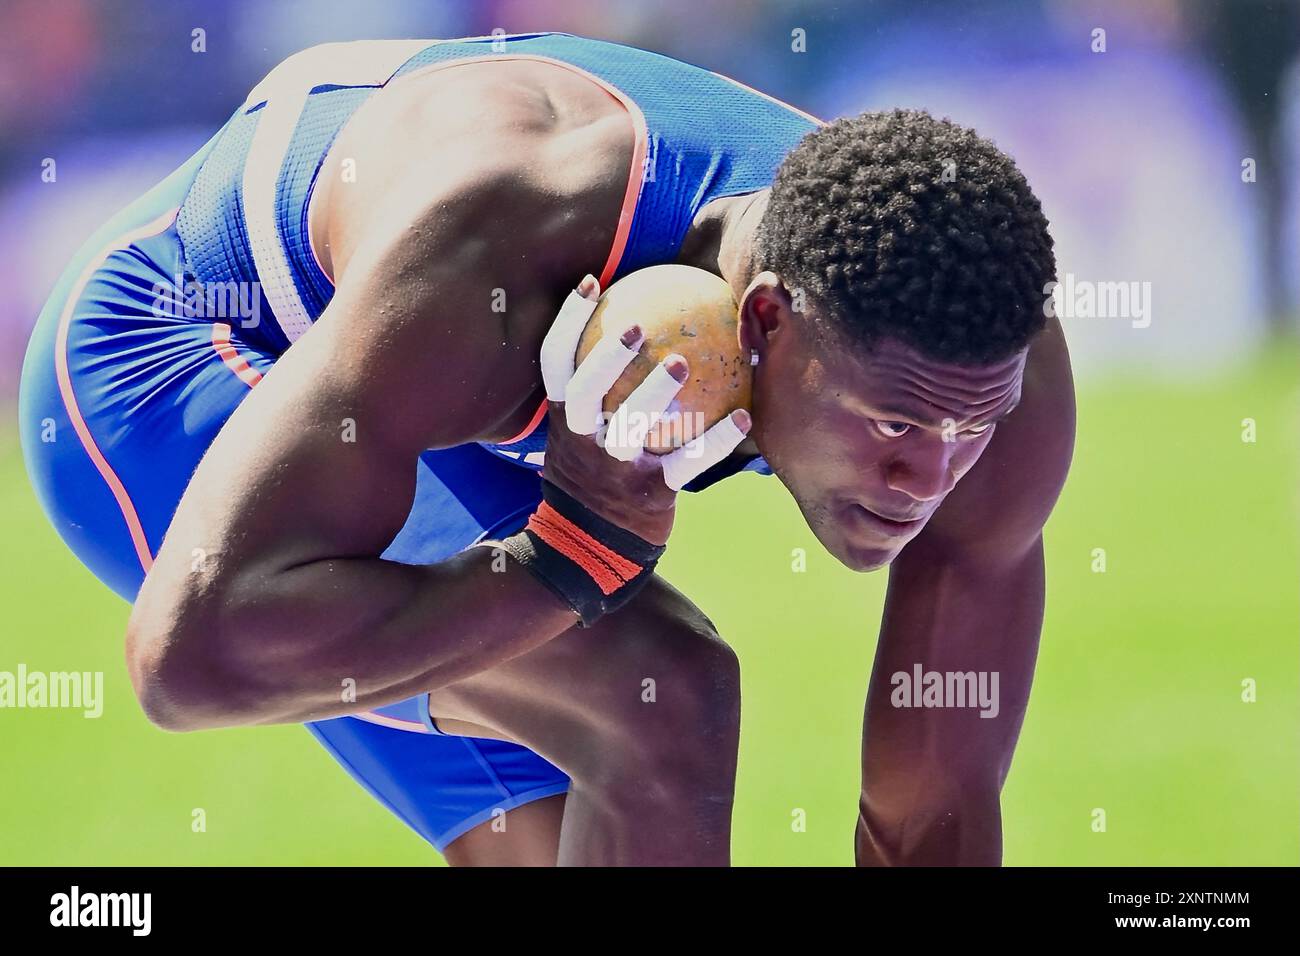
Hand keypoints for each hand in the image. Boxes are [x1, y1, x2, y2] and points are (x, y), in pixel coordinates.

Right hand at [539, 275, 750, 545]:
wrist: (589, 550)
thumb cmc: (595, 479)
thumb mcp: (580, 438)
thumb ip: (600, 396)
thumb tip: (640, 330)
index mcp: (566, 420)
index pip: (557, 364)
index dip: (568, 322)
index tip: (592, 283)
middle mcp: (583, 441)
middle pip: (587, 392)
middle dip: (606, 357)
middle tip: (635, 325)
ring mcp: (614, 469)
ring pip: (630, 427)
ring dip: (653, 394)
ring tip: (680, 362)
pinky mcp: (649, 496)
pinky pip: (685, 465)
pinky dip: (715, 442)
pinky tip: (744, 418)